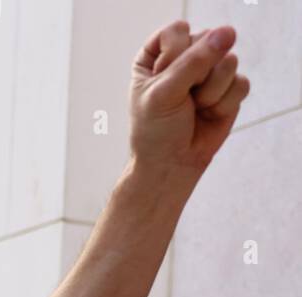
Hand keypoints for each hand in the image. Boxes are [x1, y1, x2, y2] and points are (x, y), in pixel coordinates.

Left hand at [130, 21, 249, 176]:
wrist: (171, 165)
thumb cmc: (156, 131)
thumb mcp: (165, 93)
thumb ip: (194, 61)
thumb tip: (228, 33)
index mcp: (156, 55)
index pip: (177, 31)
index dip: (174, 57)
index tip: (162, 82)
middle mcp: (184, 58)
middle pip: (208, 41)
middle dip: (196, 77)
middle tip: (181, 100)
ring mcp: (209, 72)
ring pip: (229, 61)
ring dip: (211, 92)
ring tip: (194, 108)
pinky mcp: (229, 88)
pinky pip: (240, 83)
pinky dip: (224, 104)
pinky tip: (209, 115)